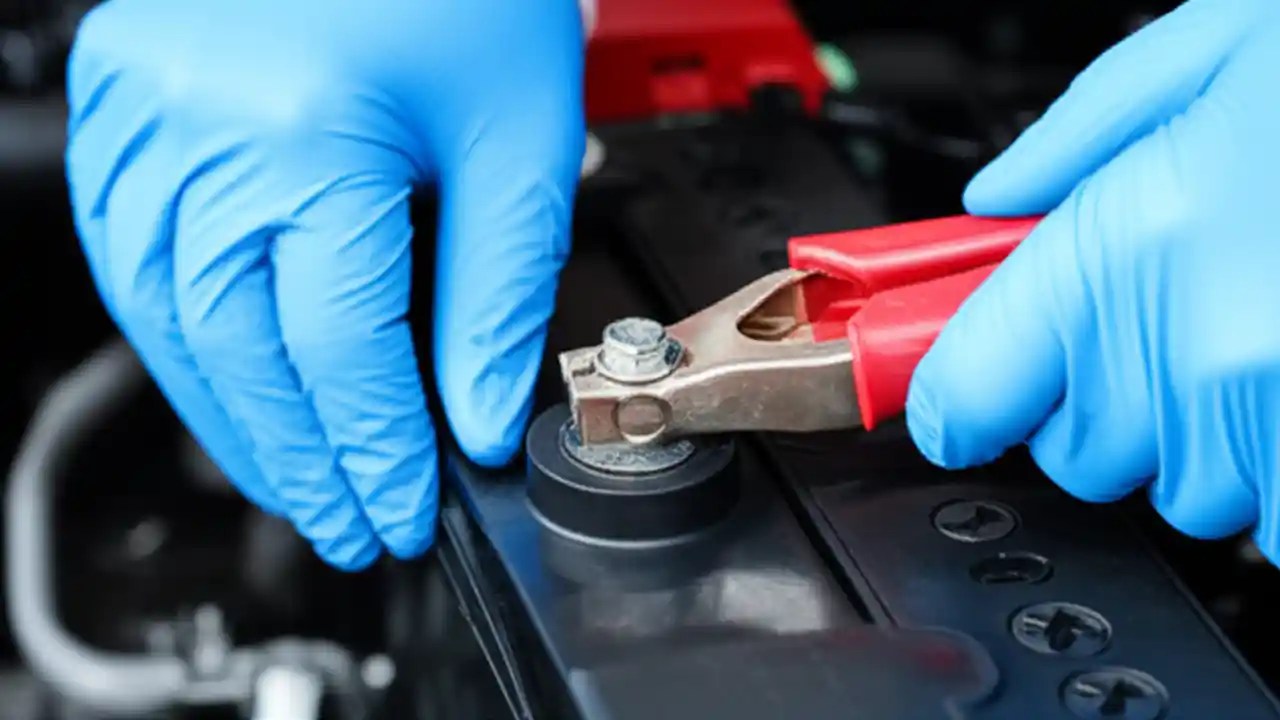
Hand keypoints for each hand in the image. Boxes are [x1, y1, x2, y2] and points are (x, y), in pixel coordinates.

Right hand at [65, 0, 585, 568]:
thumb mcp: (517, 142)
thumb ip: (495, 298)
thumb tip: (474, 417)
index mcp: (302, 137)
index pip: (336, 350)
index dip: (372, 450)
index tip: (399, 509)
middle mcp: (196, 129)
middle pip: (235, 352)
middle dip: (297, 460)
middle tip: (344, 523)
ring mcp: (140, 111)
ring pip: (166, 316)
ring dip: (231, 415)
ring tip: (292, 479)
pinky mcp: (122, 99)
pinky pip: (132, 252)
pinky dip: (181, 333)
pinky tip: (224, 378)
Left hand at [905, 0, 1279, 558]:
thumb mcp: (1209, 51)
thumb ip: (1078, 140)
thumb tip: (998, 201)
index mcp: (1130, 244)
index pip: (966, 391)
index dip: (955, 395)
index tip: (960, 393)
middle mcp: (1201, 354)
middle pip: (1075, 454)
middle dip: (1100, 400)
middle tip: (1163, 319)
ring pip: (1183, 494)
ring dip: (1203, 437)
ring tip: (1264, 332)